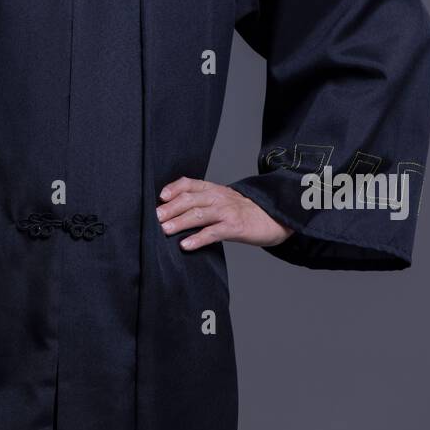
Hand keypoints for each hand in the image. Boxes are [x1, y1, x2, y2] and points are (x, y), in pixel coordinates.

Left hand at [156, 177, 294, 250]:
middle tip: (155, 218)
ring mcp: (227, 211)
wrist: (275, 217)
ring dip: (179, 222)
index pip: (190, 184)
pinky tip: (186, 245)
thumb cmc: (245, 211)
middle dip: (170, 208)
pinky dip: (198, 238)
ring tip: (165, 230)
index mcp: (214, 189)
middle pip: (190, 199)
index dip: (174, 189)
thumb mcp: (223, 200)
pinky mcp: (235, 227)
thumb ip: (203, 202)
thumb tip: (174, 212)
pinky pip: (213, 232)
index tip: (160, 197)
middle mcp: (219, 197)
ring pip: (198, 214)